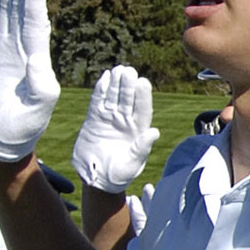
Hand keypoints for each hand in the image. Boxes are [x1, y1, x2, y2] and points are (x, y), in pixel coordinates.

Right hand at [0, 0, 58, 162]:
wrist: (0, 142)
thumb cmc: (21, 130)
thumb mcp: (38, 109)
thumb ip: (41, 86)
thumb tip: (39, 62)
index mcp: (36, 61)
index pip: (34, 21)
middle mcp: (22, 52)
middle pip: (22, 10)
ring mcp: (6, 53)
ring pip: (8, 14)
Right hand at [68, 66, 156, 193]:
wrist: (96, 180)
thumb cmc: (118, 176)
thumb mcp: (132, 165)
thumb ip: (142, 149)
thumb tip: (154, 132)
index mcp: (138, 132)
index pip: (142, 111)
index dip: (143, 97)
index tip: (143, 82)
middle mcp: (126, 123)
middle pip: (128, 100)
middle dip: (128, 86)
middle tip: (128, 70)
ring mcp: (110, 120)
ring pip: (114, 98)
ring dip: (116, 84)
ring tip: (118, 69)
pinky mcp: (95, 121)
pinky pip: (98, 103)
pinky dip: (101, 91)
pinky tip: (104, 78)